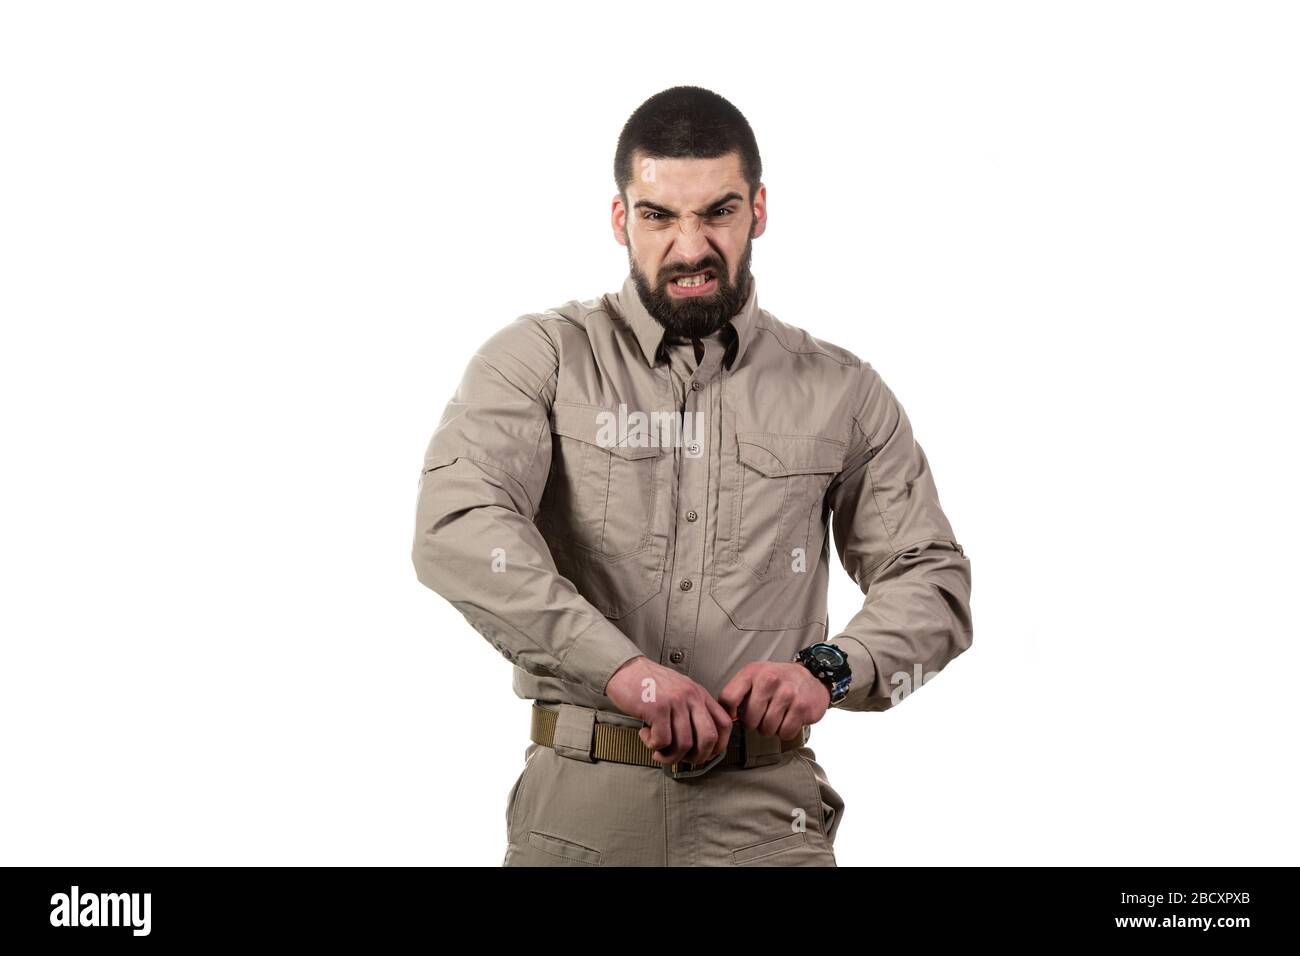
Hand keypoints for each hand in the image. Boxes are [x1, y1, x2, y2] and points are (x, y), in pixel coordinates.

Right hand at [606, 656, 734, 765]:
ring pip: (684, 744)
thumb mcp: (679, 691)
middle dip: (697, 757)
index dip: (718, 746)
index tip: (703, 754)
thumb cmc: (650, 684)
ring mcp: (675, 702)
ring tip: (657, 749)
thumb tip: (699, 745)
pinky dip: (653, 745)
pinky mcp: (657, 708)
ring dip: (669, 755)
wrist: (625, 669)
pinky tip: (645, 736)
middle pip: (709, 738)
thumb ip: (692, 712)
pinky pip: (662, 741)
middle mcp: (691, 696)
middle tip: (681, 758)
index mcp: (700, 694)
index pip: (725, 724)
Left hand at [718, 661, 829, 739]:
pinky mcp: (801, 707)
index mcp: (752, 672)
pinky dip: (786, 732)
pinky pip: (785, 733)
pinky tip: (788, 719)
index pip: (728, 698)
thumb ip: (737, 693)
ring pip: (767, 729)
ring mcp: (787, 693)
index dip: (729, 713)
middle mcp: (769, 680)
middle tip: (763, 715)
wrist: (811, 676)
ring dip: (771, 728)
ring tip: (776, 716)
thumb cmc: (778, 680)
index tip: (736, 716)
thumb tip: (724, 717)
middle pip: (749, 720)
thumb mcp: (754, 677)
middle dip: (755, 723)